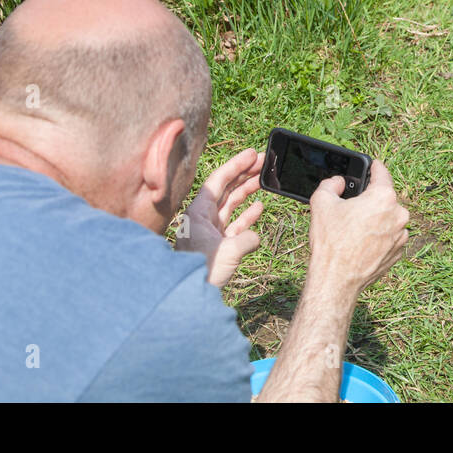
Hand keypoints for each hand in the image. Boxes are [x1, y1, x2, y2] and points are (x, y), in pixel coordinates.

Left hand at [175, 147, 264, 287]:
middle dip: (244, 174)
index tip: (252, 153)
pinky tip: (259, 207)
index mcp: (198, 213)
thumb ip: (247, 238)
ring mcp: (210, 232)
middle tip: (262, 162)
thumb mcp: (229, 252)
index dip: (236, 165)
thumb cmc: (202, 272)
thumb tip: (254, 236)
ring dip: (247, 191)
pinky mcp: (217, 245)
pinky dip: (247, 214)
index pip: (218, 180)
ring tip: (264, 179)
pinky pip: (235, 223)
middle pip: (225, 189)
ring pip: (231, 204)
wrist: (188, 298)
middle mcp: (202, 219)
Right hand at [306, 159, 408, 299]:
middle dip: (369, 200)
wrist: (337, 280)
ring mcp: (401, 234)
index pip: (382, 173)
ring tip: (354, 231)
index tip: (372, 165)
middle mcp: (399, 214)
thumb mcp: (321, 203)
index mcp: (383, 197)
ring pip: (388, 218)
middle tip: (351, 209)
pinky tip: (362, 244)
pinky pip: (390, 236)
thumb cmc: (331, 242)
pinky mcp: (399, 251)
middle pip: (384, 198)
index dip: (374, 167)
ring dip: (375, 219)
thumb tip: (339, 182)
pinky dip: (379, 236)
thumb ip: (330, 184)